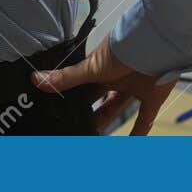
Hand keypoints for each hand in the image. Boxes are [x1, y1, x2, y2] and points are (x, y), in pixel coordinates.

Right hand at [32, 35, 176, 134]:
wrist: (156, 45)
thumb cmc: (122, 50)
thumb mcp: (91, 67)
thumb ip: (66, 78)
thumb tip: (35, 79)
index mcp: (100, 67)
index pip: (82, 85)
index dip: (71, 97)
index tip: (58, 111)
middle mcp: (116, 76)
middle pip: (98, 98)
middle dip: (86, 111)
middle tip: (72, 127)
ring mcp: (133, 86)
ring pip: (117, 107)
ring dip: (105, 121)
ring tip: (91, 137)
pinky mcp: (152, 96)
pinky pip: (144, 118)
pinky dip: (138, 133)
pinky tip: (130, 147)